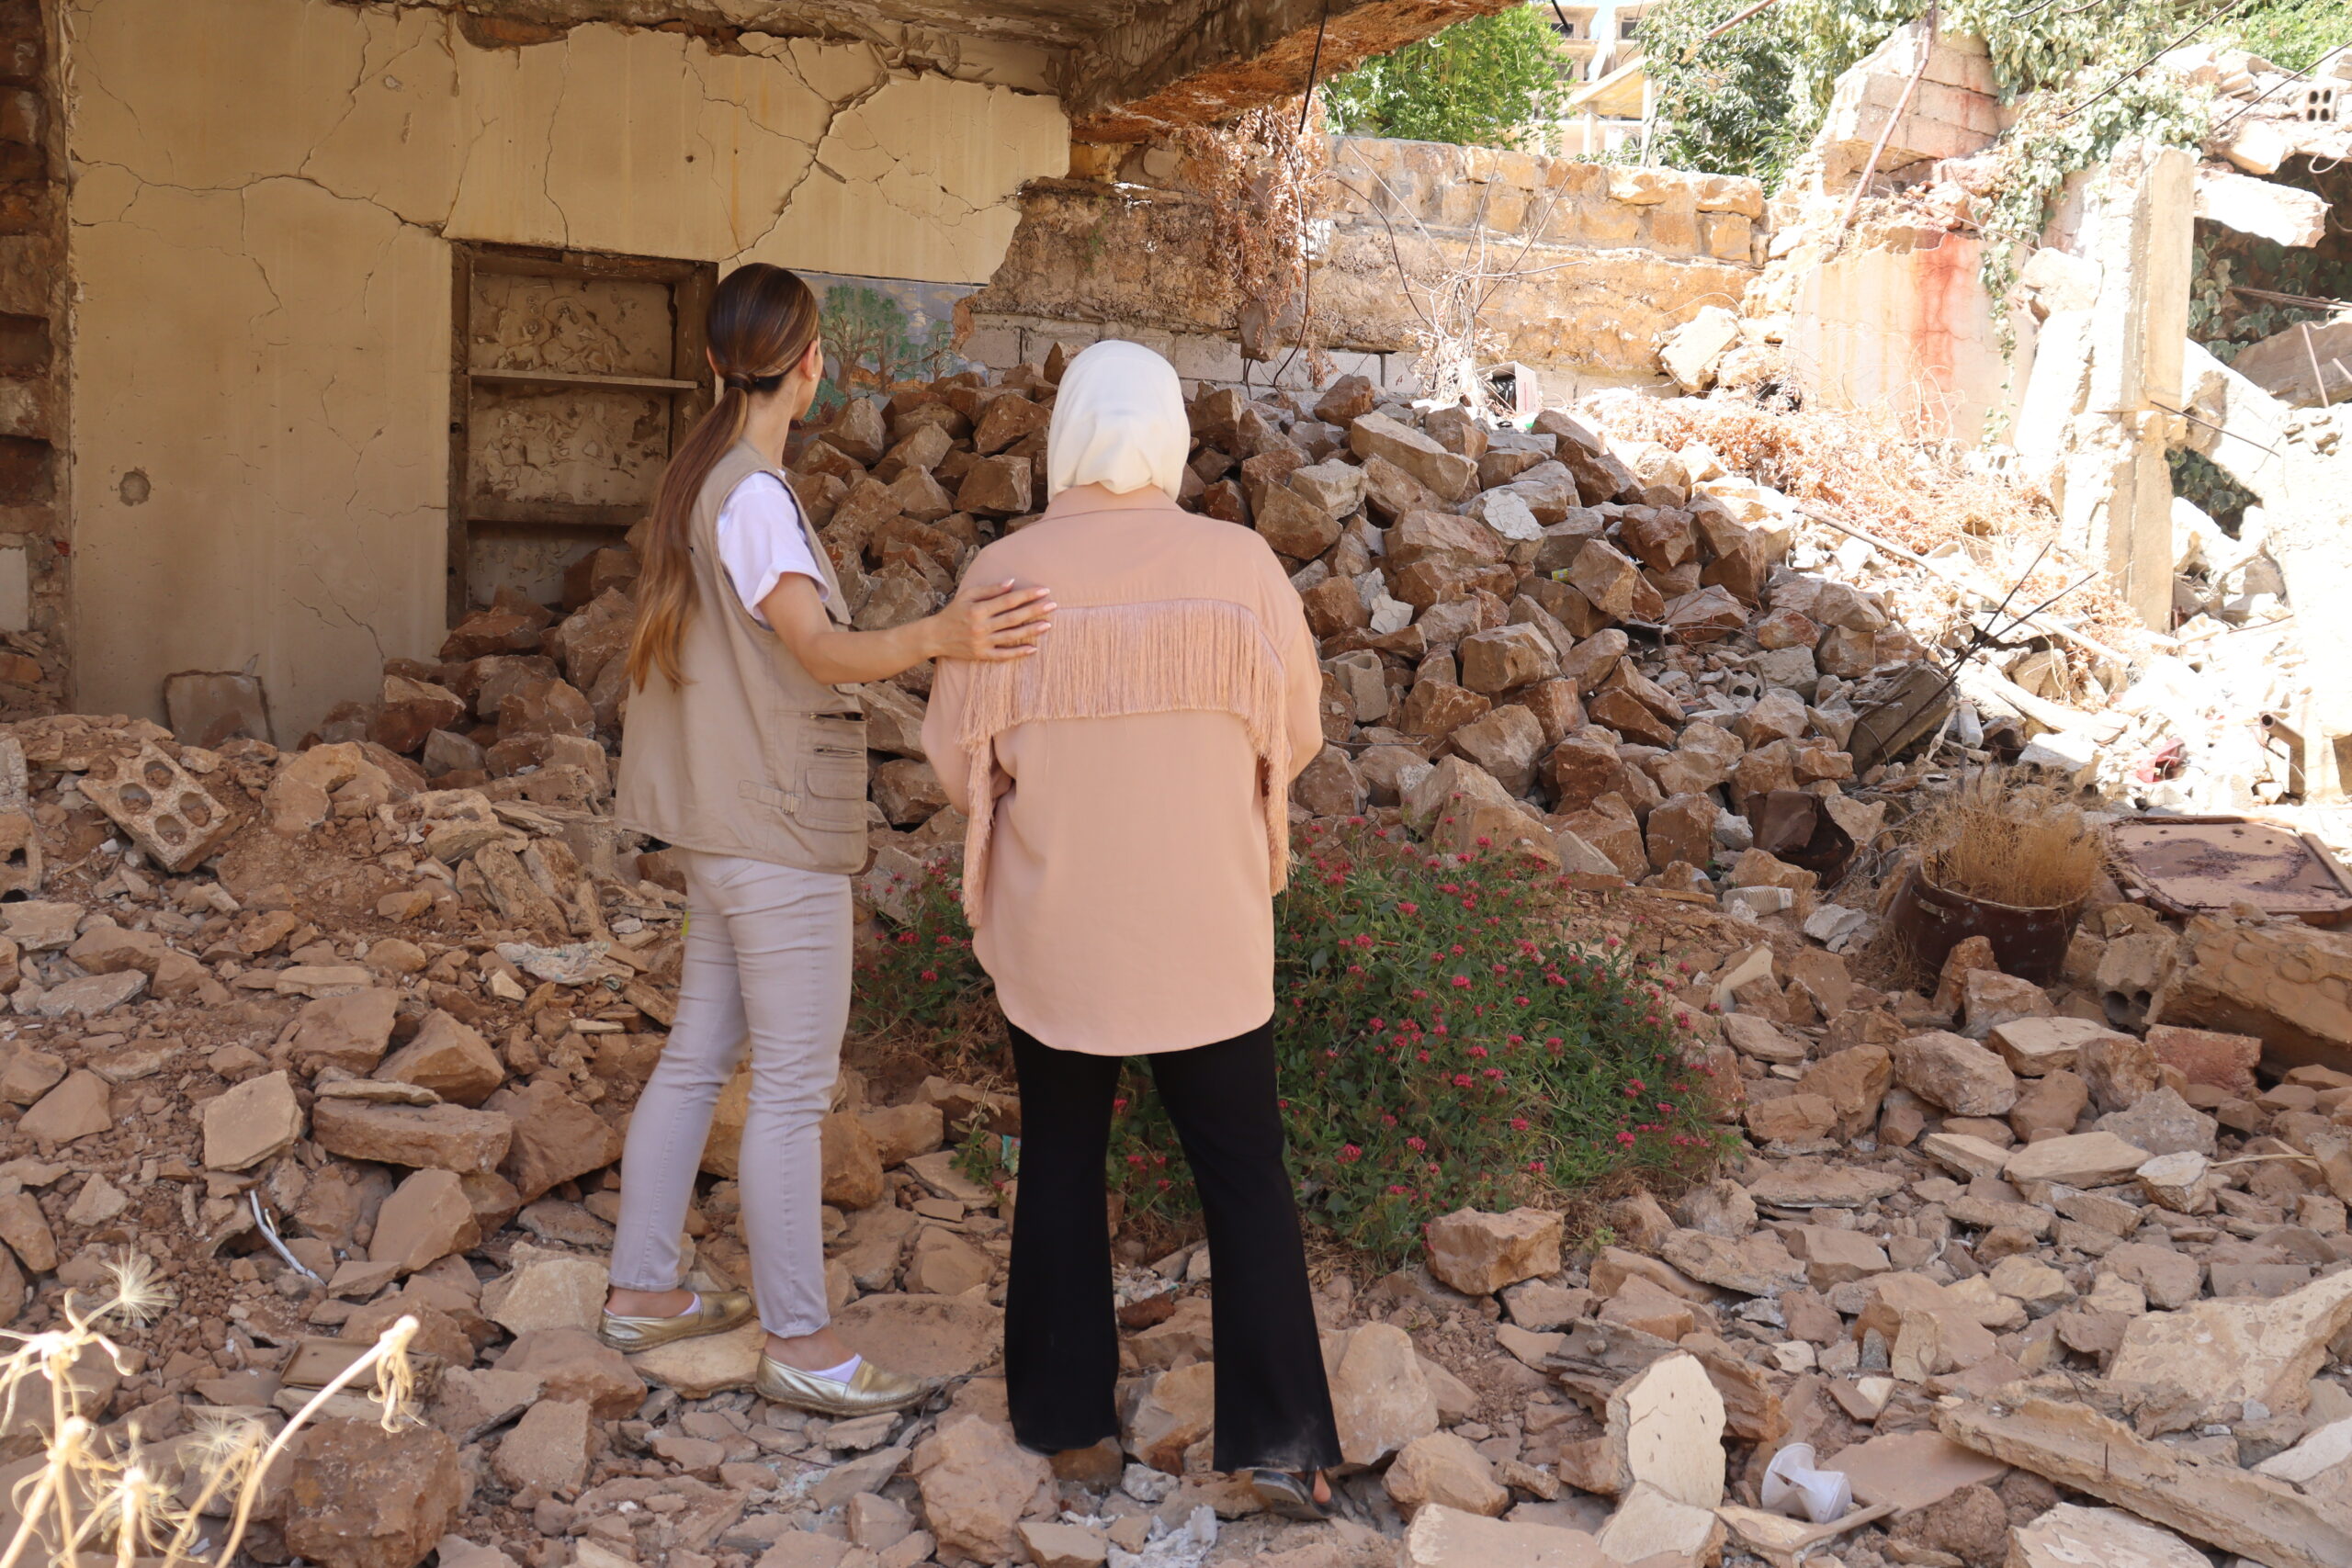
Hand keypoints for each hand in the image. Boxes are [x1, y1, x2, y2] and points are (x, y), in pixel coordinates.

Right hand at [931, 579, 1053, 661]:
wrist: (935, 637)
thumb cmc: (953, 612)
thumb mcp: (967, 596)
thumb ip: (989, 589)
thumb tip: (1012, 583)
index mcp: (978, 609)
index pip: (1008, 600)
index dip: (1028, 595)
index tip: (1044, 591)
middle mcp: (981, 626)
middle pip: (1013, 618)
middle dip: (1035, 611)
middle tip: (1053, 606)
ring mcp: (982, 643)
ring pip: (1011, 637)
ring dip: (1031, 631)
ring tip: (1048, 625)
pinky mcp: (982, 655)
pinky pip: (1003, 655)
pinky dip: (1018, 653)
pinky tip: (1033, 649)